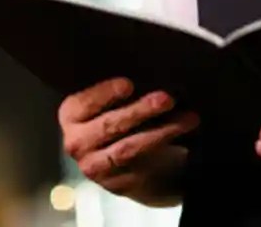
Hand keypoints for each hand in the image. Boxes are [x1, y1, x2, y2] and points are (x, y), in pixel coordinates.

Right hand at [58, 78, 199, 199]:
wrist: (127, 162)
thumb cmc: (120, 117)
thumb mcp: (113, 102)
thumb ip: (123, 91)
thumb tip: (152, 75)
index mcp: (71, 115)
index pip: (84, 102)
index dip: (105, 93)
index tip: (129, 84)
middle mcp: (76, 142)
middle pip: (110, 125)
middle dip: (140, 111)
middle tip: (167, 99)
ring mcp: (95, 167)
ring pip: (129, 148)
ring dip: (162, 132)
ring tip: (189, 119)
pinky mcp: (117, 184)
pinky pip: (143, 167)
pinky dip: (165, 151)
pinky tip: (186, 141)